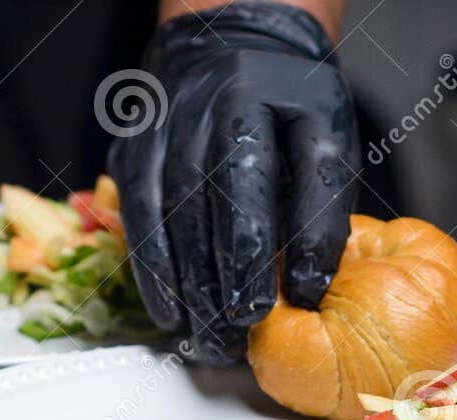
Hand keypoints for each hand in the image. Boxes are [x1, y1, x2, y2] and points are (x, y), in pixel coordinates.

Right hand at [108, 1, 357, 364]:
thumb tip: (310, 285)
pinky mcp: (132, 148)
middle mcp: (214, 103)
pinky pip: (137, 217)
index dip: (296, 235)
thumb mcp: (323, 137)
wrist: (222, 45)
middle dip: (234, 271)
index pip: (290, 169)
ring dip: (192, 284)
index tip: (302, 294)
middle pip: (223, 195)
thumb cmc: (284, 108)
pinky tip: (172, 315)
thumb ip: (320, 203)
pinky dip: (154, 272)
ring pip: (175, 211)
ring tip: (213, 338)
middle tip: (248, 331)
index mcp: (273, 97)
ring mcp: (165, 124)